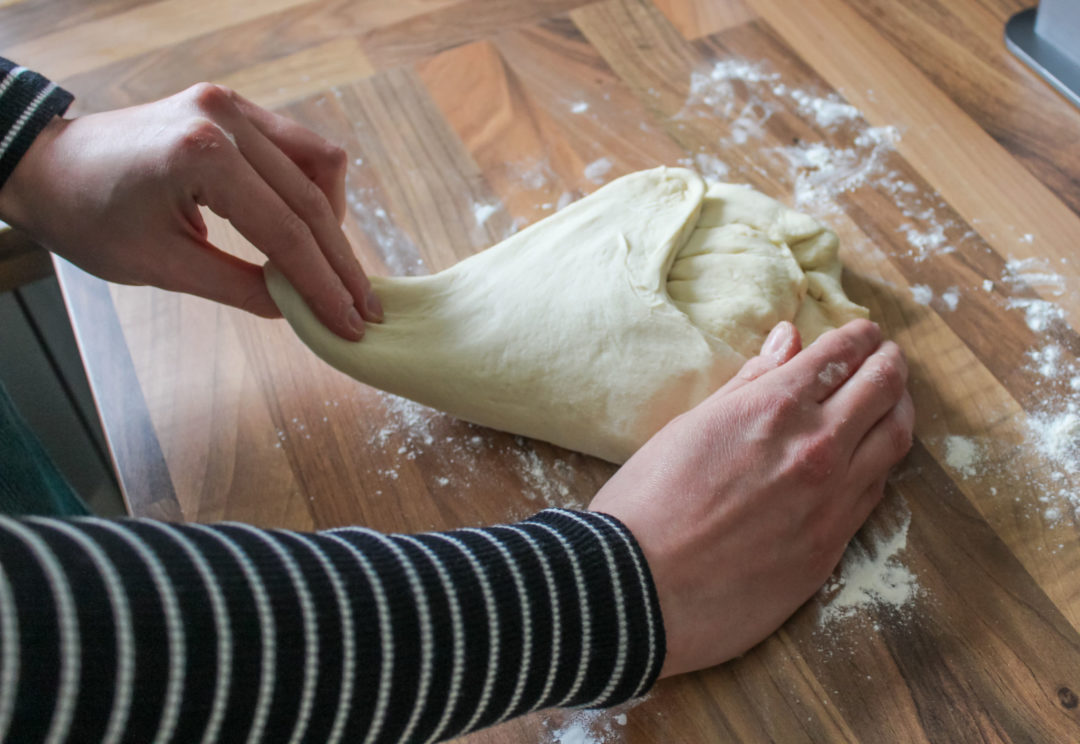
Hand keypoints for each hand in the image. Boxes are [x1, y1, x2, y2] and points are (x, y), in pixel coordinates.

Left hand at [0, 83, 380, 340]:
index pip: (285, 231)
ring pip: (318, 162)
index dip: (324, 285)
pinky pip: (296, 146)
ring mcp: (230, 105)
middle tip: (363, 308)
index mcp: (200, 156)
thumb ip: (239, 287)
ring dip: (333, 220)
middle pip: (312, 199)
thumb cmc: (88, 218)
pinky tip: (306, 227)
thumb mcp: (161, 267)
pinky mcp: (232, 107)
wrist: (46, 167)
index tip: (352, 324)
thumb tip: (299, 310)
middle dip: (341, 262)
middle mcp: (223, 118)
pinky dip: (311, 190)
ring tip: (331, 268)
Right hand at [590, 319, 913, 677]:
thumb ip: (748, 383)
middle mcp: (816, 446)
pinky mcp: (832, 545)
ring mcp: (832, 499)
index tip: (863, 332)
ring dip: (900, 408)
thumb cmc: (648, 502)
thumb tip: (785, 340)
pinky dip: (881, 461)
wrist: (640, 587)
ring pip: (895, 439)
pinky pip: (876, 490)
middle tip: (889, 355)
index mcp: (774, 407)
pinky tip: (870, 456)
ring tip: (894, 399)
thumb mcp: (690, 425)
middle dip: (890, 362)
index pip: (840, 354)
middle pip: (882, 387)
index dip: (858, 336)